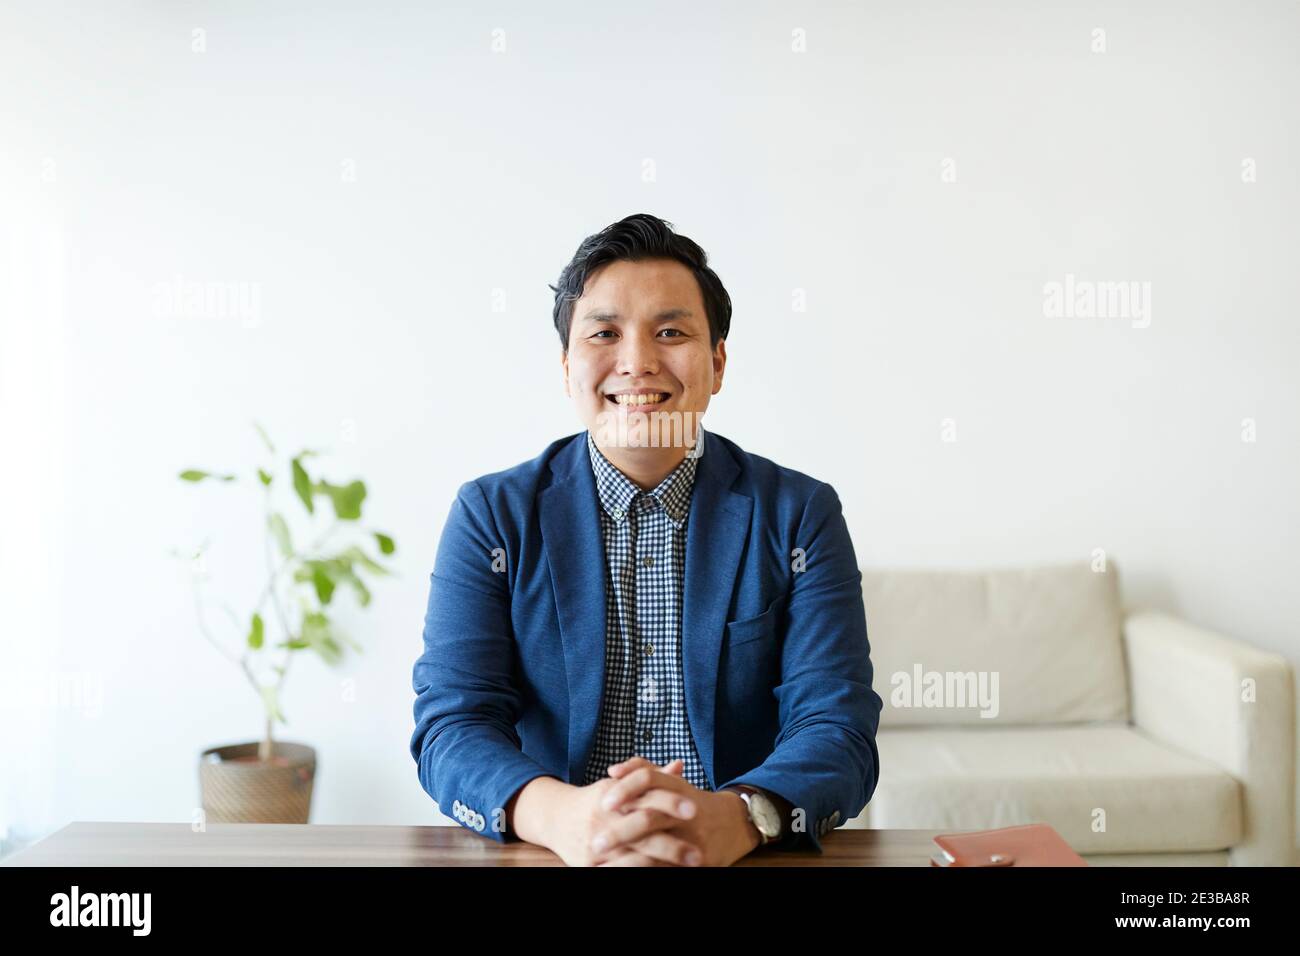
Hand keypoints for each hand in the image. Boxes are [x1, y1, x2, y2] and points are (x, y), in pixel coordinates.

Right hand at [542, 758, 698, 866]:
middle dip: (673, 845)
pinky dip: (643, 874)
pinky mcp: (590, 866)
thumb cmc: (596, 801)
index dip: (671, 802)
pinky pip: (620, 872)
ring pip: (634, 857)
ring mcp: (596, 845)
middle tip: (699, 854)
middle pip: (643, 831)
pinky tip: (663, 875)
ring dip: (663, 865)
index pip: (646, 796)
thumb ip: (650, 776)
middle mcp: (604, 820)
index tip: (696, 809)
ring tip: (688, 869)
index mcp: (614, 795)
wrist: (555, 819)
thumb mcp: (619, 785)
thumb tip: (679, 765)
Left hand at [595, 757, 760, 866]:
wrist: (735, 823)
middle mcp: (685, 811)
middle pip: (649, 818)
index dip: (625, 788)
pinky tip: (625, 871)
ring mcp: (692, 838)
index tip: (603, 802)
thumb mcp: (672, 782)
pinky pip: (668, 866)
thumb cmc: (692, 801)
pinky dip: (646, 869)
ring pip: (658, 847)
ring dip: (630, 857)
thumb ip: (643, 769)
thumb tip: (612, 771)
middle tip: (595, 842)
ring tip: (605, 865)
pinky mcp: (697, 860)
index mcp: (677, 788)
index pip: (648, 779)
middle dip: (620, 832)